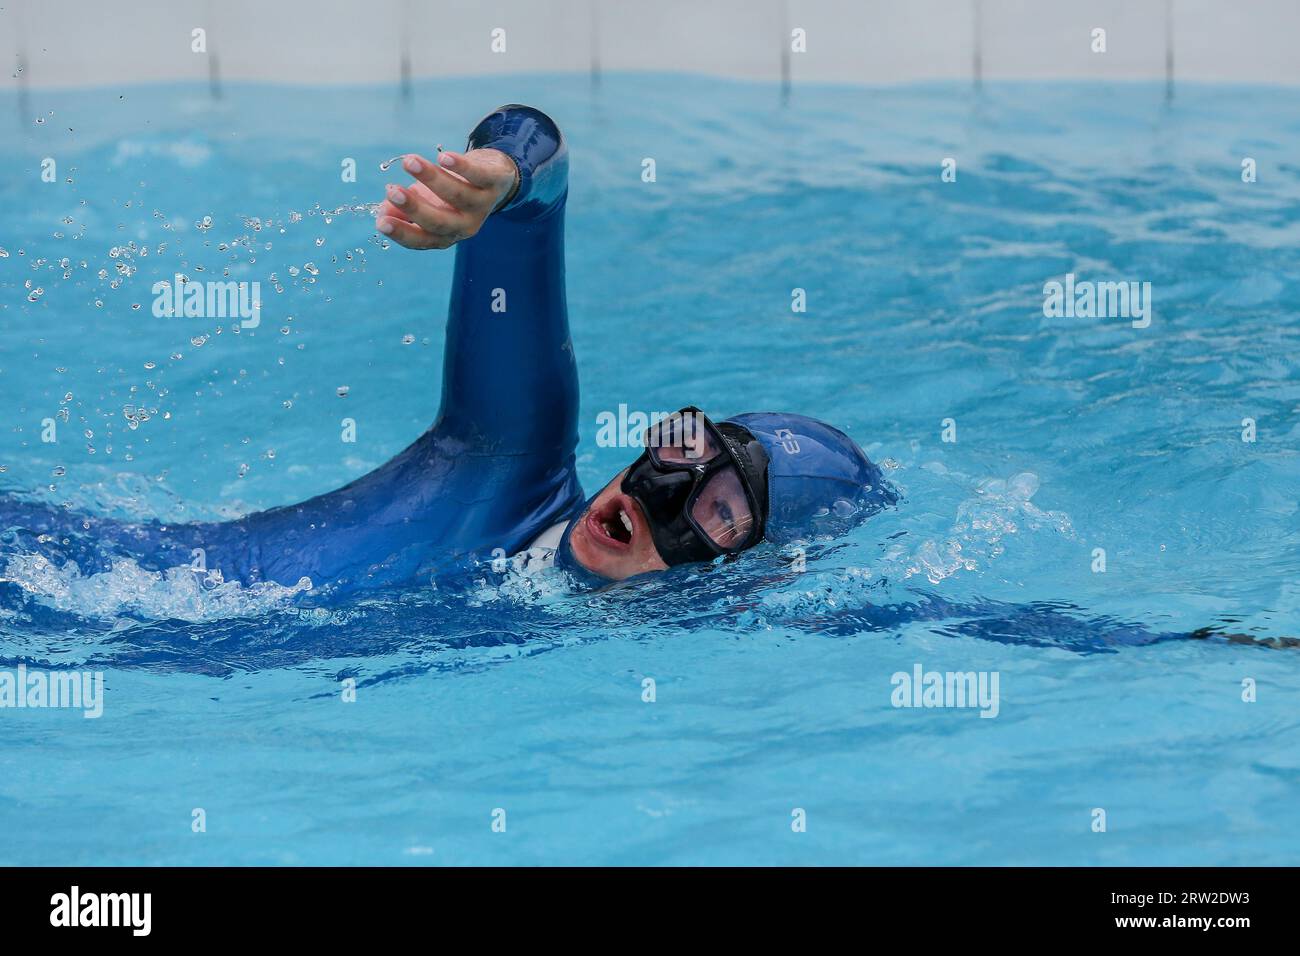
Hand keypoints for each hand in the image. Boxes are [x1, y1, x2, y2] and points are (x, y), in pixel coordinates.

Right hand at [374, 148, 518, 249]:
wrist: (493, 176)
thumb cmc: (451, 193)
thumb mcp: (426, 202)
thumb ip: (403, 210)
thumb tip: (382, 212)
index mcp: (445, 235)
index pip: (422, 239)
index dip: (402, 233)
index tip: (381, 222)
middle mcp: (465, 225)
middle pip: (440, 222)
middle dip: (415, 207)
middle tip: (392, 191)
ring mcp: (482, 205)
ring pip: (457, 195)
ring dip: (432, 178)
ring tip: (410, 162)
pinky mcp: (494, 183)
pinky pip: (478, 176)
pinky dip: (461, 167)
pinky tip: (444, 157)